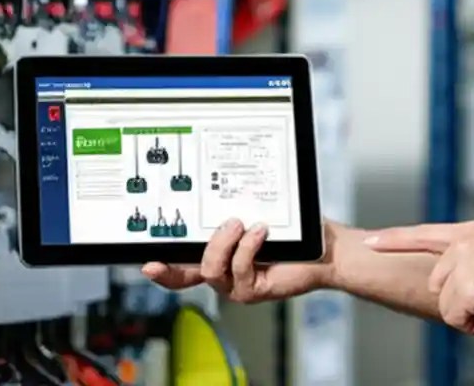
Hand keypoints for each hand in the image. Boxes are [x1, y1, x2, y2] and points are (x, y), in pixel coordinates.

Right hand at [143, 219, 337, 302]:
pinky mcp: (253, 290)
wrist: (327, 249)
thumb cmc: (296, 230)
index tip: (146, 261)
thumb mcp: (260, 212)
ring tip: (241, 223)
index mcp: (217, 254)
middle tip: (198, 233)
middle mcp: (222, 272)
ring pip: (211, 270)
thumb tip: (217, 183)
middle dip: (174, 264)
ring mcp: (236, 284)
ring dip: (223, 243)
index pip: (179, 262)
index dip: (160, 266)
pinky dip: (248, 248)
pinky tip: (261, 232)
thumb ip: (237, 207)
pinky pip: (239, 270)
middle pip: (184, 276)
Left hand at [364, 220, 473, 333]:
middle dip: (461, 300)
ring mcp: (460, 264)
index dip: (395, 240)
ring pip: (448, 306)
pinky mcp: (464, 286)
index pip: (425, 234)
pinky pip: (459, 319)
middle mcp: (463, 243)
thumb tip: (473, 303)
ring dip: (473, 313)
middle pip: (438, 285)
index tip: (371, 242)